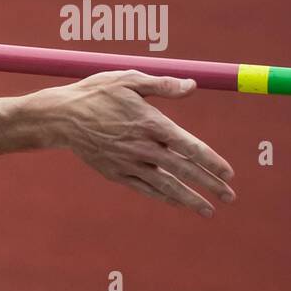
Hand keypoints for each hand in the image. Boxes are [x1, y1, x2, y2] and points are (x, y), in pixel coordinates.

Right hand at [38, 70, 235, 216]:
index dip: (211, 160)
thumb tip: (192, 85)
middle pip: (182, 170)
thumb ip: (162, 85)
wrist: (60, 118)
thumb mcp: (128, 80)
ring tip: (208, 210)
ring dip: (189, 199)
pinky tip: (178, 203)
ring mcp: (128, 163)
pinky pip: (144, 188)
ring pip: (165, 185)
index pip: (188, 146)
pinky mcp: (115, 173)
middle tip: (230, 196)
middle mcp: (142, 147)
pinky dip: (163, 197)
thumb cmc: (95, 94)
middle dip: (209, 185)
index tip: (229, 172)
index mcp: (150, 122)